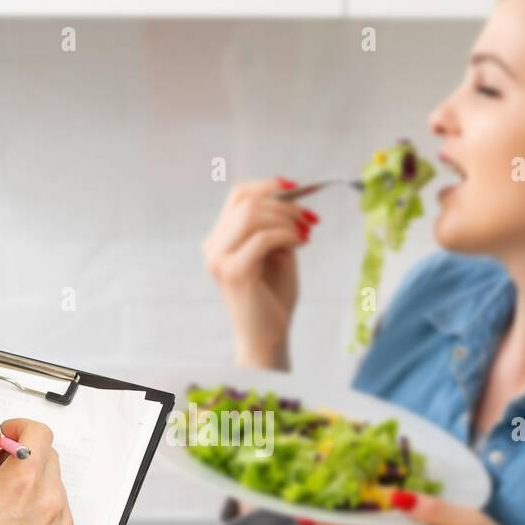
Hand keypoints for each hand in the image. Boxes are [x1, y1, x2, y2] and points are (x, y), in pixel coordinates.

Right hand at [0, 420, 74, 524]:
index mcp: (24, 480)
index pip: (39, 432)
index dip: (21, 428)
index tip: (8, 436)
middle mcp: (50, 497)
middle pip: (49, 455)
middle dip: (25, 455)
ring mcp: (62, 519)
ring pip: (54, 483)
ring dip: (33, 482)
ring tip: (4, 506)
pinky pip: (58, 509)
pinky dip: (41, 507)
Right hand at [201, 177, 318, 368]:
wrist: (267, 338)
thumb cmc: (272, 299)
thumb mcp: (277, 254)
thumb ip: (276, 227)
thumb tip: (289, 196)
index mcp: (219, 240)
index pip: (238, 196)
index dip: (267, 185)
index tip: (294, 188)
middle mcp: (213, 247)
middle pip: (247, 202)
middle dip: (284, 204)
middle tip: (310, 217)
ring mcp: (219, 259)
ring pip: (253, 215)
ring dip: (287, 219)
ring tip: (306, 232)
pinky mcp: (234, 271)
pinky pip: (263, 238)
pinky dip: (287, 235)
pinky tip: (301, 243)